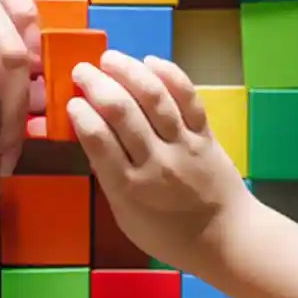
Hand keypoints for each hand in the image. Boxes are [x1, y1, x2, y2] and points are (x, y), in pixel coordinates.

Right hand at [67, 52, 252, 267]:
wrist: (225, 239)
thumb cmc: (168, 233)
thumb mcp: (125, 215)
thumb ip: (108, 177)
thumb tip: (90, 137)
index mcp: (128, 188)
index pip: (97, 139)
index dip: (81, 113)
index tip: (72, 101)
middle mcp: (155, 162)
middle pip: (122, 112)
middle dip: (97, 84)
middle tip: (82, 70)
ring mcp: (183, 146)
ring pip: (154, 98)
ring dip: (129, 71)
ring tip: (110, 58)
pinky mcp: (206, 135)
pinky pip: (188, 98)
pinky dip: (169, 75)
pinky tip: (150, 62)